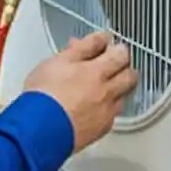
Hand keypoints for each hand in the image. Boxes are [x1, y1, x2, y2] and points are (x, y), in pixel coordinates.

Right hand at [23, 31, 138, 153]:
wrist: (41, 129)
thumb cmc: (43, 96)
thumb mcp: (54, 63)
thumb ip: (76, 50)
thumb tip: (86, 41)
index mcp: (96, 71)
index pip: (117, 51)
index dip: (112, 44)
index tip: (106, 42)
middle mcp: (107, 91)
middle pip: (129, 74)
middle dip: (125, 66)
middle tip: (114, 62)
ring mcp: (107, 111)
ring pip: (124, 95)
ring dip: (119, 87)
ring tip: (105, 85)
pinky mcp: (101, 129)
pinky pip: (113, 114)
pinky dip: (108, 107)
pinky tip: (96, 106)